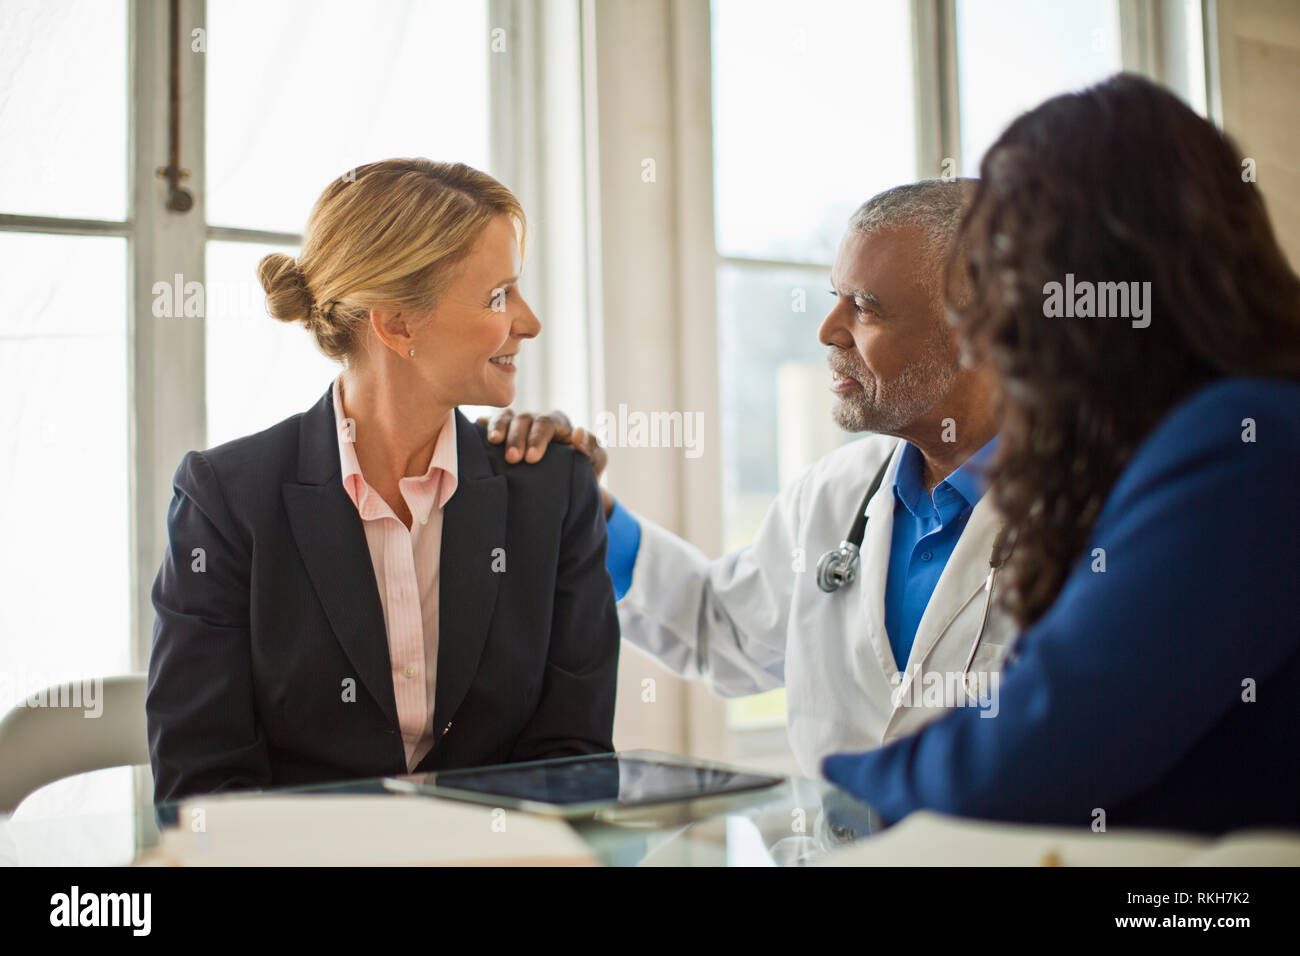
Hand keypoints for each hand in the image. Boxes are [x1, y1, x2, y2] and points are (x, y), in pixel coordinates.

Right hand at [479, 410, 614, 516]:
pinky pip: (492, 424)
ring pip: (506, 418)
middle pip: (524, 420)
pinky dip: (485, 425)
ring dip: (499, 429)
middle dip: (517, 438)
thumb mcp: (595, 462)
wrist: (568, 487)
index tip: (532, 459)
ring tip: (493, 443)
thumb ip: (592, 448)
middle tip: (512, 459)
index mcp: (559, 424)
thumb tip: (578, 434)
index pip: (547, 424)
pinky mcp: (504, 435)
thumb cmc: (583, 472)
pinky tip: (476, 430)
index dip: (538, 438)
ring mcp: (519, 427)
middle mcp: (537, 421)